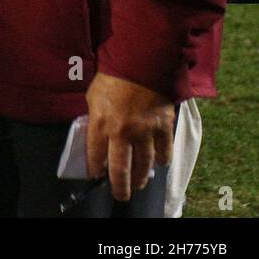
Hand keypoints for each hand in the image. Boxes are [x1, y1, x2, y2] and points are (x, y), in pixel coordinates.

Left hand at [84, 72, 175, 200]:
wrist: (141, 63)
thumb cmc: (113, 77)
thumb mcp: (93, 96)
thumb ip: (95, 117)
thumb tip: (97, 132)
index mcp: (101, 123)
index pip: (95, 155)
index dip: (95, 168)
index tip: (95, 176)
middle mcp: (122, 132)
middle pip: (121, 168)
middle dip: (120, 186)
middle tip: (121, 195)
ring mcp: (145, 132)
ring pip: (144, 164)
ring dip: (141, 177)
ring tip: (139, 184)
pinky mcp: (163, 127)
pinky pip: (164, 150)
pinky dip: (162, 160)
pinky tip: (160, 164)